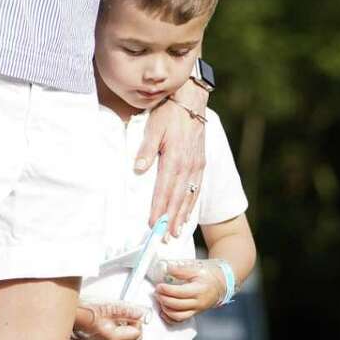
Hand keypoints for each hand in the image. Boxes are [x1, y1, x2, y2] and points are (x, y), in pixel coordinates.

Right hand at [75, 302, 146, 339]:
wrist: (78, 317)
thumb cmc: (90, 313)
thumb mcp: (112, 308)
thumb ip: (129, 312)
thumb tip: (140, 314)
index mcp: (115, 338)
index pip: (137, 333)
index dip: (136, 322)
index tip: (131, 315)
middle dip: (136, 328)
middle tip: (130, 317)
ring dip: (131, 332)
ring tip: (123, 322)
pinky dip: (125, 336)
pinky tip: (118, 327)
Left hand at [136, 85, 206, 235]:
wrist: (191, 101)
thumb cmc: (168, 113)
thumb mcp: (153, 127)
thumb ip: (146, 150)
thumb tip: (138, 170)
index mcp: (174, 158)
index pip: (164, 189)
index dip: (158, 208)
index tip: (152, 223)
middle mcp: (188, 165)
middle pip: (178, 198)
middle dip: (170, 219)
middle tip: (164, 237)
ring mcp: (197, 165)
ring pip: (189, 196)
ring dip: (182, 215)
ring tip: (175, 232)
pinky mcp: (201, 163)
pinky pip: (197, 188)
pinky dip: (191, 203)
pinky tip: (186, 214)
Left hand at [153, 258, 227, 324]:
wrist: (221, 284)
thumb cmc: (209, 276)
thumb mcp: (197, 268)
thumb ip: (181, 270)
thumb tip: (168, 269)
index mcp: (199, 290)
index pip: (180, 293)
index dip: (167, 290)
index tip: (159, 286)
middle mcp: (198, 302)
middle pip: (177, 305)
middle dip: (164, 299)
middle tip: (157, 292)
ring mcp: (196, 310)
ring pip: (178, 315)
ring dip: (166, 309)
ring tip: (160, 299)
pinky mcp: (194, 313)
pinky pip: (181, 320)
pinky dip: (170, 318)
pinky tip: (164, 312)